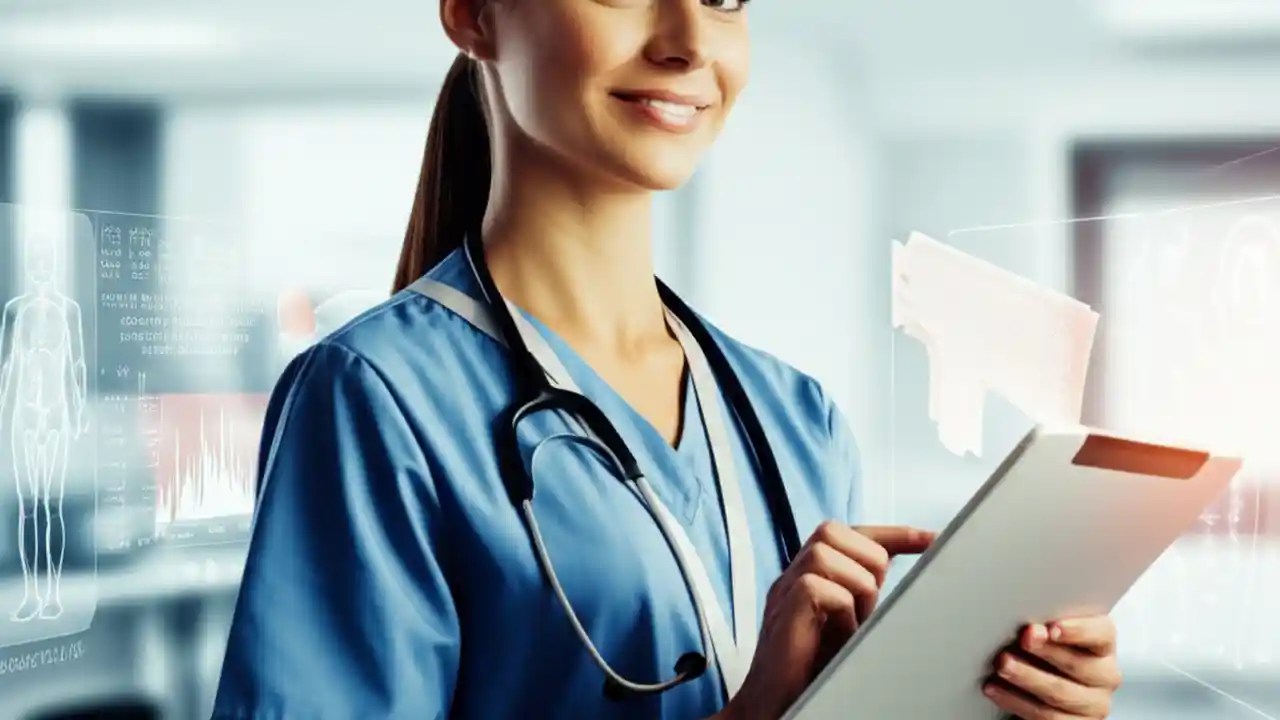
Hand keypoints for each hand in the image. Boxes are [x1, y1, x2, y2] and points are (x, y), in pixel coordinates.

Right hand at [721, 522, 935, 719]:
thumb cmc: (813, 671)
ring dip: (855, 584)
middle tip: (873, 600)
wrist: (776, 704)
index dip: (891, 533)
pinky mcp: (782, 608)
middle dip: (867, 557)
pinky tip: (841, 636)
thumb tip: (911, 581)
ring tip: (856, 620)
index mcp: (811, 576)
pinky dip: (840, 609)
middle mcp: (794, 576)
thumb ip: (864, 599)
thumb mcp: (849, 626)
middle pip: (832, 530)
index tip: (930, 539)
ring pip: (825, 551)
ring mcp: (784, 590)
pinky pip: (816, 585)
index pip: (849, 535)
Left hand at [984, 615, 1122, 718]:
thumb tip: (1028, 624)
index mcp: (1102, 646)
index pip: (1101, 634)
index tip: (1052, 627)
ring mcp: (1093, 705)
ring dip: (1027, 677)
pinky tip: (996, 689)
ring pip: (1060, 693)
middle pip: (1078, 665)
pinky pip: (1046, 717)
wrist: (1039, 690)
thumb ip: (1045, 626)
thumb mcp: (1048, 635)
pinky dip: (1016, 702)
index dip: (1078, 630)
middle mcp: (1104, 676)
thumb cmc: (1043, 653)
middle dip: (1046, 651)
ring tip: (1003, 665)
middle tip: (1022, 639)